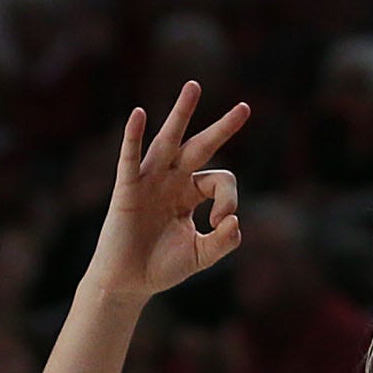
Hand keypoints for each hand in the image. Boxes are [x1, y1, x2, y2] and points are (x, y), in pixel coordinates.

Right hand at [85, 83, 250, 304]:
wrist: (126, 284)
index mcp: (189, 193)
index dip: (229, 199)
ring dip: (181, 114)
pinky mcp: (127, 190)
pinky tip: (137, 115)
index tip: (223, 223)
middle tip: (245, 109)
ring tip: (194, 88)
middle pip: (200, 146)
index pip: (219, 180)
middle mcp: (171, 181)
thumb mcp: (200, 255)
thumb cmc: (160, 268)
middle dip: (223, 128)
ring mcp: (149, 182)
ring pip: (168, 142)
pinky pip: (130, 159)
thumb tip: (235, 221)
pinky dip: (132, 137)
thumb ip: (223, 242)